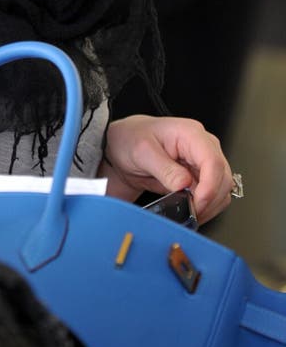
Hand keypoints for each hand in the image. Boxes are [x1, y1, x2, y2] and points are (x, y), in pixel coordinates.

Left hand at [98, 114, 232, 222]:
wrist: (122, 146)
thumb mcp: (141, 152)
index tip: (197, 203)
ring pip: (222, 189)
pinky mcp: (200, 176)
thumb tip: (184, 184)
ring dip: (209, 206)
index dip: (210, 186)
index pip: (213, 161)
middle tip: (190, 213)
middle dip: (209, 200)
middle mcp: (202, 146)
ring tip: (188, 213)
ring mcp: (202, 161)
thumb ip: (164, 168)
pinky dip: (205, 207)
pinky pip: (213, 195)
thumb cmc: (130, 139)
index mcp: (190, 133)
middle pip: (223, 177)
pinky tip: (189, 210)